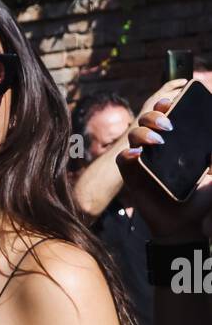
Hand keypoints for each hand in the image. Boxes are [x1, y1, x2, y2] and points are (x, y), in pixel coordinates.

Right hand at [118, 82, 211, 238]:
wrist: (187, 224)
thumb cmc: (202, 199)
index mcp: (175, 140)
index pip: (165, 112)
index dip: (165, 101)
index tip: (173, 100)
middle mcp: (157, 146)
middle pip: (146, 117)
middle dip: (155, 114)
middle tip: (168, 125)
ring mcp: (142, 160)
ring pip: (133, 134)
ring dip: (143, 132)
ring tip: (157, 141)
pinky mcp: (131, 176)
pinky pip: (122, 159)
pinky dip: (127, 154)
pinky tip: (137, 155)